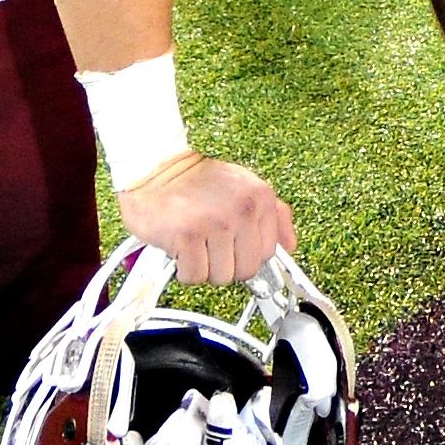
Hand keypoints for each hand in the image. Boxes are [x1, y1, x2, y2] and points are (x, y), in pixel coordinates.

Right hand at [115, 153, 295, 284]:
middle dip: (225, 264)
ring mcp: (216, 222)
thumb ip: (274, 214)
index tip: (230, 246)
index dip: (245, 254)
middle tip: (208, 244)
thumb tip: (290, 245)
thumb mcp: (243, 187)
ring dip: (204, 267)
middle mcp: (242, 208)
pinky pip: (195, 276)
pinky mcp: (188, 235)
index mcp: (260, 197)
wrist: (154, 167)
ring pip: (221, 277)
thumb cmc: (196, 182)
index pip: (267, 253)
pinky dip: (184, 270)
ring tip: (194, 243)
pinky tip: (180, 248)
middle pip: (246, 270)